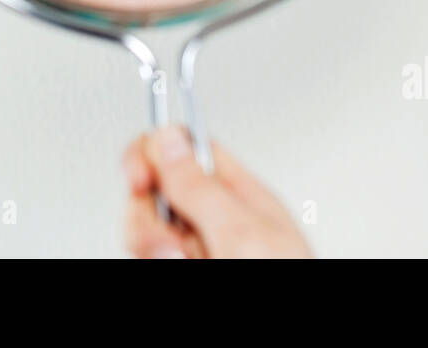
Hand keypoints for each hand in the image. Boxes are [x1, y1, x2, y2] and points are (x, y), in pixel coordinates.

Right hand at [121, 125, 312, 258]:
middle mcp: (217, 225)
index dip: (155, 153)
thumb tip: (169, 140)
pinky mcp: (184, 271)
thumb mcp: (243, 234)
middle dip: (147, 221)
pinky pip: (147, 261)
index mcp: (241, 198)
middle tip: (168, 249)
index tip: (140, 175)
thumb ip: (201, 187)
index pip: (187, 151)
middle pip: (154, 196)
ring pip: (144, 237)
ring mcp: (200, 256)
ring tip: (179, 264)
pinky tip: (175, 270)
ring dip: (150, 250)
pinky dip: (152, 264)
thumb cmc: (287, 286)